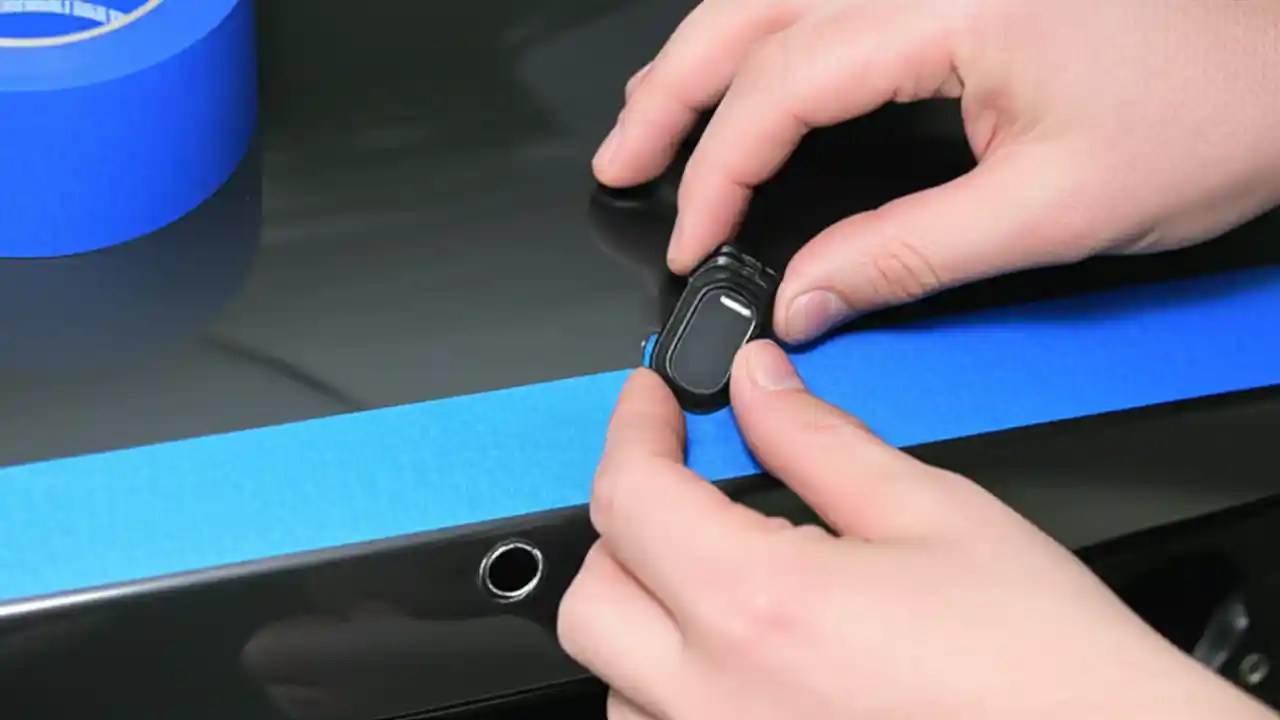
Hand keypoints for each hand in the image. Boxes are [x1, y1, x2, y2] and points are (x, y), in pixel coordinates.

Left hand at [558, 340, 1272, 718]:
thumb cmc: (1043, 669)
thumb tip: (759, 385)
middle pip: (591, 595)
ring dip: (643, 611)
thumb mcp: (933, 513)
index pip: (629, 496)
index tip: (651, 404)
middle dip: (626, 521)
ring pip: (613, 676)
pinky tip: (737, 655)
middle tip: (680, 482)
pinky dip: (669, 685)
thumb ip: (819, 439)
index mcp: (758, 609)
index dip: (632, 429)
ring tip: (714, 572)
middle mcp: (717, 700)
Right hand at [594, 0, 1279, 342]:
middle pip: (748, 11)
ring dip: (702, 53)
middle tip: (619, 161)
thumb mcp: (1053, 212)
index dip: (718, 168)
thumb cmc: (1218, 105)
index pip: (783, 86)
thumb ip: (906, 255)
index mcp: (952, 4)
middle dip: (668, 92)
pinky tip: (742, 68)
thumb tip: (808, 295)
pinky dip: (761, 33)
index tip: (692, 235)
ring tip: (653, 117)